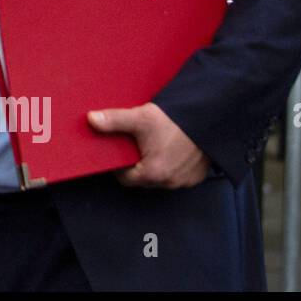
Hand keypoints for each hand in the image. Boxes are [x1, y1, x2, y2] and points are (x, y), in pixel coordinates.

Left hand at [87, 103, 209, 187]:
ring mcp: (185, 181)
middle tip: (134, 146)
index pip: (125, 178)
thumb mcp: (141, 118)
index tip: (118, 152)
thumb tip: (91, 119)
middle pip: (142, 179)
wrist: (210, 118)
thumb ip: (113, 121)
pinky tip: (169, 150)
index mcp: (153, 173)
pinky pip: (177, 176)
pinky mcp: (197, 176)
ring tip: (151, 146)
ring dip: (154, 166)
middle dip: (135, 165)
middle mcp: (169, 182)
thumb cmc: (176, 121)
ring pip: (160, 178)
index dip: (117, 166)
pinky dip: (171, 166)